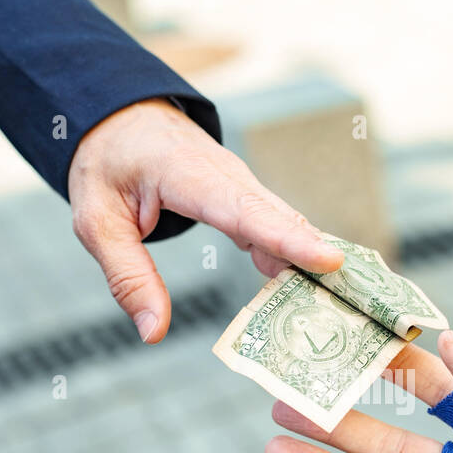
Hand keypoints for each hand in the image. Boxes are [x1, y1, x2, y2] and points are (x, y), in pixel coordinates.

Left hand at [68, 98, 344, 342]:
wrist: (118, 120)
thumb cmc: (106, 167)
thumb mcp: (96, 223)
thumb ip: (127, 276)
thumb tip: (153, 333)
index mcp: (187, 174)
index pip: (243, 210)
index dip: (287, 238)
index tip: (329, 260)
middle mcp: (226, 175)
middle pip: (279, 218)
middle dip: (318, 256)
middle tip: (356, 295)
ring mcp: (240, 185)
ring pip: (285, 223)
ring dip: (314, 260)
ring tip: (349, 300)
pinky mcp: (246, 199)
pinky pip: (277, 227)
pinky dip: (298, 256)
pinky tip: (319, 290)